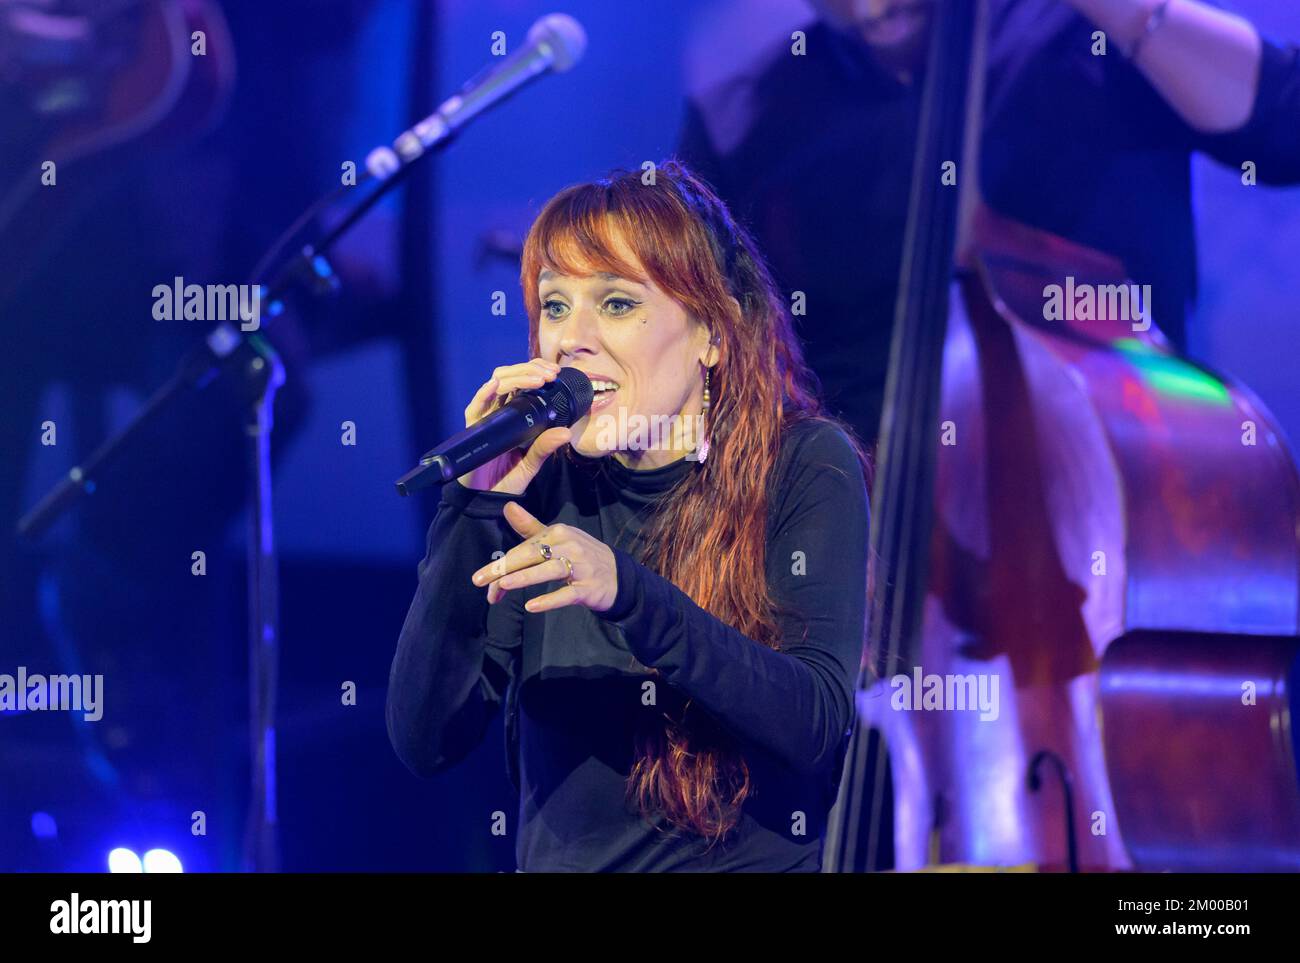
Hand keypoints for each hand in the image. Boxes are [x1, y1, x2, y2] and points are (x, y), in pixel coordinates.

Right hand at [458, 357, 572, 494]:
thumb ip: (545, 447)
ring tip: (537, 380)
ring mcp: (485, 415)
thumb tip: (566, 433)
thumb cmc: (508, 477)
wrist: (487, 497)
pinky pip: (476, 405)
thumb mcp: (532, 462)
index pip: (523, 381)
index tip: (555, 372)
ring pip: (497, 382)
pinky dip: (485, 392)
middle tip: (550, 374)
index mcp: (515, 412)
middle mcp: (499, 409)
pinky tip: (496, 385)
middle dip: (531, 370)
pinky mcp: (473, 427)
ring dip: (517, 376)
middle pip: (510, 376)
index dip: (537, 371)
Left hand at [471, 502, 618, 613]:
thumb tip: (507, 506)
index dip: (502, 563)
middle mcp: (569, 546)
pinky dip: (550, 600)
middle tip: (480, 580)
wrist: (619, 576)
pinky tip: (532, 606)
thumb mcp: (558, 539)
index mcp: (558, 533)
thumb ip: (530, 527)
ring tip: (503, 585)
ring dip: (525, 577)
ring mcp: (580, 567)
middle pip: (532, 555)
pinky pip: (567, 594)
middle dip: (505, 568)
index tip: (482, 579)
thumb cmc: (582, 557)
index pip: (524, 547)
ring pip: (549, 571)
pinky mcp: (588, 589)